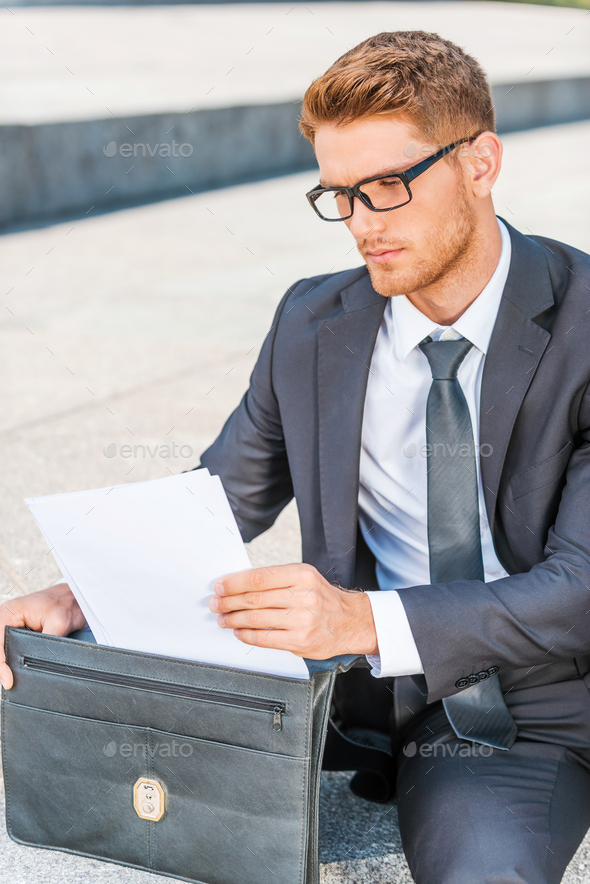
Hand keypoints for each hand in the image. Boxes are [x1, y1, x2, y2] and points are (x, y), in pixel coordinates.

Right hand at [0, 583, 85, 688]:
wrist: (74, 597)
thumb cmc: (66, 603)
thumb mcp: (58, 623)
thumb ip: (46, 641)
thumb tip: (37, 663)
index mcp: (10, 612)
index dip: (1, 664)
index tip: (9, 680)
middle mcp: (6, 617)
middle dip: (3, 665)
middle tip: (10, 682)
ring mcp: (10, 624)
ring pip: (3, 648)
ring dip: (7, 662)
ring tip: (14, 678)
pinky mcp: (17, 630)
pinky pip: (10, 646)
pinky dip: (13, 658)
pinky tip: (19, 669)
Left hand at [208, 563, 378, 658]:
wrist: (350, 622)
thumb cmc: (323, 599)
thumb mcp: (305, 579)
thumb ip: (276, 580)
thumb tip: (240, 584)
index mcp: (302, 575)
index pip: (259, 577)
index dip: (235, 583)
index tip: (220, 586)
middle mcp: (303, 596)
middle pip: (254, 598)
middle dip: (229, 601)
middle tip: (217, 603)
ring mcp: (302, 620)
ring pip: (256, 618)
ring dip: (233, 619)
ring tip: (224, 618)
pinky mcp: (300, 641)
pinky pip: (264, 638)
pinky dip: (246, 635)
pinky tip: (239, 631)